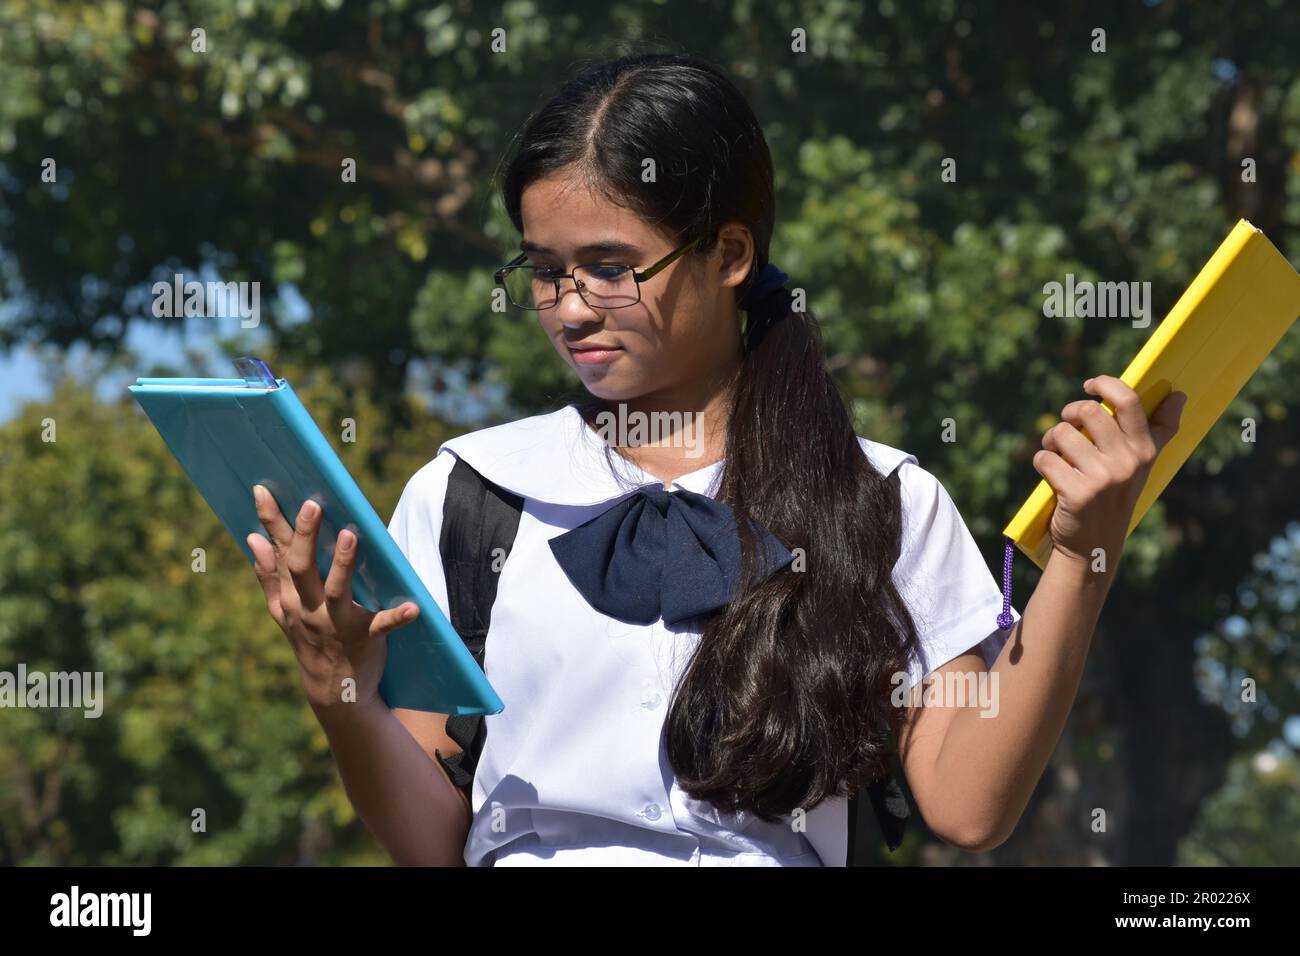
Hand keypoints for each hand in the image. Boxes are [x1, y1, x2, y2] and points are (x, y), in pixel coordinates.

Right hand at [246, 484, 418, 711]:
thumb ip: (268, 576)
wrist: (333, 690)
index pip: (278, 552)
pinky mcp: (365, 638)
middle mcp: (308, 609)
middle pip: (302, 568)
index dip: (271, 521)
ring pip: (337, 590)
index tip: (263, 490)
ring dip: (343, 564)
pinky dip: (398, 617)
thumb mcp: (282, 612)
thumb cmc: (310, 640)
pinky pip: (382, 626)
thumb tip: (252, 540)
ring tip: (350, 535)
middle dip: (305, 536)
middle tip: (312, 504)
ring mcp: (336, 623)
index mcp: (290, 597)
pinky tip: (414, 607)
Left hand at [1033, 375, 1187, 569]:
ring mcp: (1102, 478)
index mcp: (1144, 449)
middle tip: (1066, 427)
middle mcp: (1127, 462)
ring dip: (1050, 440)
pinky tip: (1051, 475)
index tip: (1090, 385)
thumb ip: (1160, 429)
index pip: (1128, 401)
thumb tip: (1179, 395)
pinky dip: (1041, 462)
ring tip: (1055, 452)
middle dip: (1068, 415)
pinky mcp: (1076, 492)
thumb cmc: (1116, 495)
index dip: (1106, 384)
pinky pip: (1045, 459)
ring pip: (1061, 433)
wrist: (1096, 545)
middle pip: (1086, 411)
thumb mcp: (1143, 465)